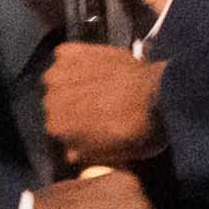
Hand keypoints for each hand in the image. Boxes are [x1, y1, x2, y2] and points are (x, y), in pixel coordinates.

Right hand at [40, 38, 165, 171]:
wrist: (158, 94)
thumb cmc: (136, 132)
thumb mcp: (110, 156)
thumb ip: (84, 153)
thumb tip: (71, 152)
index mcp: (55, 129)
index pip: (58, 128)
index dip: (74, 126)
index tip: (90, 122)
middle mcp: (49, 100)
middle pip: (55, 102)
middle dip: (71, 103)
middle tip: (96, 101)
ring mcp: (57, 74)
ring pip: (58, 79)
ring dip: (71, 80)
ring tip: (96, 81)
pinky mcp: (70, 51)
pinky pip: (65, 56)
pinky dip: (76, 59)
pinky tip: (95, 65)